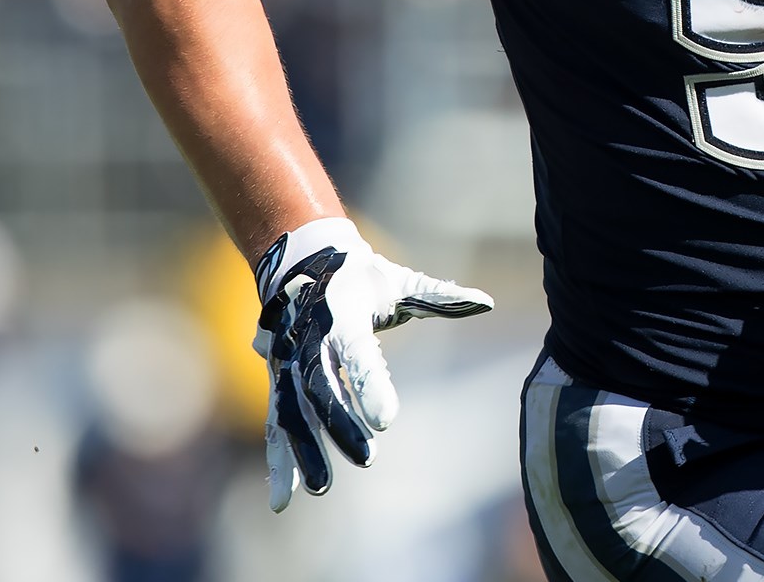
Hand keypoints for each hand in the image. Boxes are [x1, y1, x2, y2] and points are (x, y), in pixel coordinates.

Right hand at [252, 217, 490, 510]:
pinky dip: (280, 460)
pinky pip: (277, 423)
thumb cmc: (360, 276)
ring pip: (292, 412)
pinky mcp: (278, 381)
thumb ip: (439, 297)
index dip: (370, 385)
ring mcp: (287, 363)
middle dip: (340, 426)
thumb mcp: (398, 281)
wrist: (299, 261)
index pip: (356, 354)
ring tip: (320, 489)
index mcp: (342, 316)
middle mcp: (308, 341)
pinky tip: (283, 502)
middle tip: (366, 459)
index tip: (386, 421)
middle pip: (321, 389)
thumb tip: (486, 302)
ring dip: (305, 451)